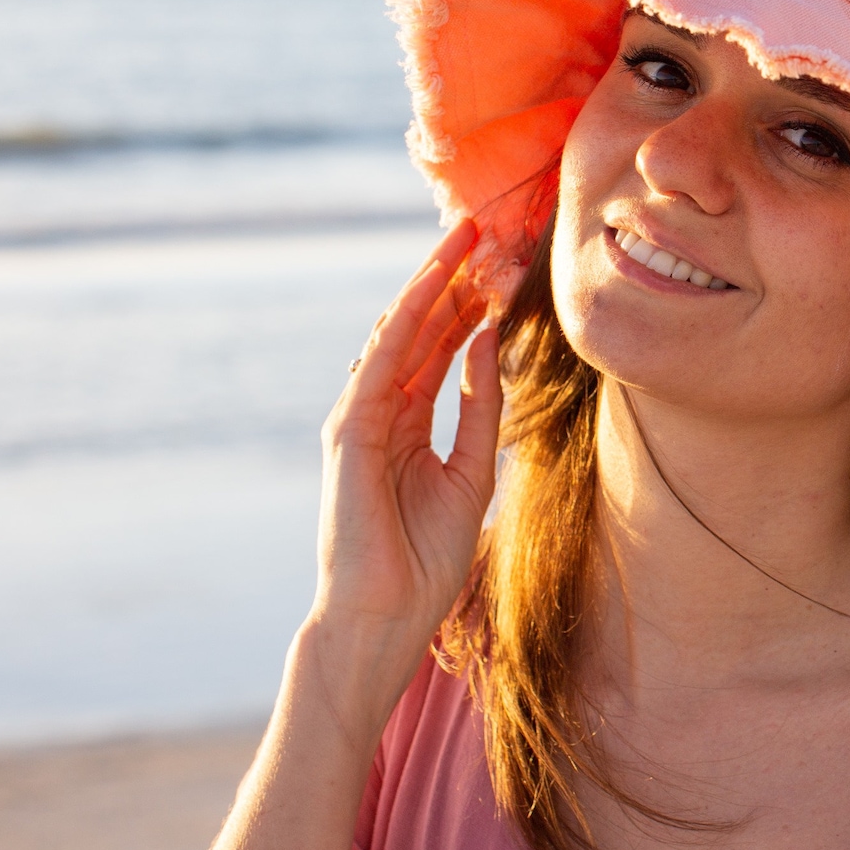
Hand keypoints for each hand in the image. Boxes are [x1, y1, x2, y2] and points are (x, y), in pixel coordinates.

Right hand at [307, 218, 501, 724]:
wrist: (384, 620)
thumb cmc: (424, 560)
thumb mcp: (471, 471)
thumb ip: (481, 407)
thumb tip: (493, 341)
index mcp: (408, 421)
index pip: (441, 346)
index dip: (469, 302)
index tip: (501, 262)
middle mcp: (382, 410)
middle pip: (421, 329)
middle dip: (451, 278)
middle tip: (484, 228)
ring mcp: (361, 418)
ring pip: (399, 334)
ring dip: (430, 285)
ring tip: (463, 239)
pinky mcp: (349, 434)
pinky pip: (380, 365)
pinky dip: (405, 325)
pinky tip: (430, 288)